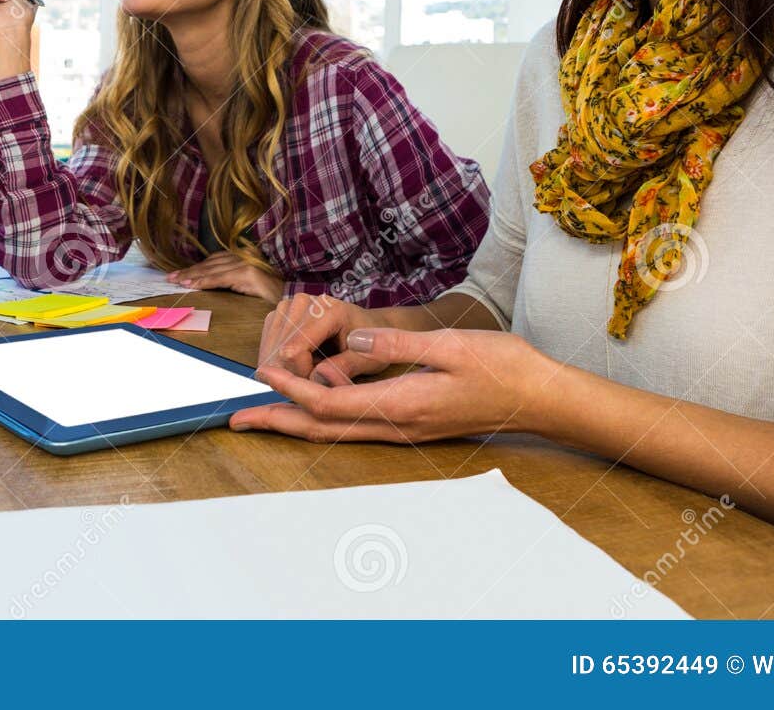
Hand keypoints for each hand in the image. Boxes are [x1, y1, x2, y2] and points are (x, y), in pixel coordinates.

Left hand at [166, 253, 283, 301]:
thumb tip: (208, 285)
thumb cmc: (272, 295)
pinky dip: (205, 281)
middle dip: (189, 271)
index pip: (214, 261)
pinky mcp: (249, 274)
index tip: (178, 274)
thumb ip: (231, 281)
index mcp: (243, 257)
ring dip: (193, 276)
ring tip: (178, 281)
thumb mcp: (247, 286)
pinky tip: (193, 285)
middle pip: (210, 263)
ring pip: (213, 270)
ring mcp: (246, 264)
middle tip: (171, 278)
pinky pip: (222, 278)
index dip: (195, 267)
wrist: (293, 298)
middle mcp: (244, 257)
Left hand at [230, 326, 552, 443]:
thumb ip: (397, 345)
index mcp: (402, 404)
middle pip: (323, 427)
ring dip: (296, 422)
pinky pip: (355, 425)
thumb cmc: (500, 367)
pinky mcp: (410, 423)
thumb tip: (352, 342)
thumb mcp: (449, 346)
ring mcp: (403, 428)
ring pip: (337, 430)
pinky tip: (311, 409)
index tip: (260, 373)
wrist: (537, 397)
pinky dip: (324, 417)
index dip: (290, 389)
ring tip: (262, 415)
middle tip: (236, 417)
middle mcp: (397, 424)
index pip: (330, 402)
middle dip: (277, 421)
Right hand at [255, 292, 385, 381]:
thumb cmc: (369, 345)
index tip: (321, 381)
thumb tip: (316, 378)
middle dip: (293, 374)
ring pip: (269, 351)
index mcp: (329, 310)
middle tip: (317, 376)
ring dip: (285, 368)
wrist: (365, 327)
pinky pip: (266, 346)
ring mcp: (287, 305)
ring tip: (311, 366)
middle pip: (278, 351)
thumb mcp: (369, 360)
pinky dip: (279, 362)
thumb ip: (346, 368)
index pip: (293, 350)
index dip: (302, 375)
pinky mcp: (278, 313)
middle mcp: (304, 302)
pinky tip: (299, 362)